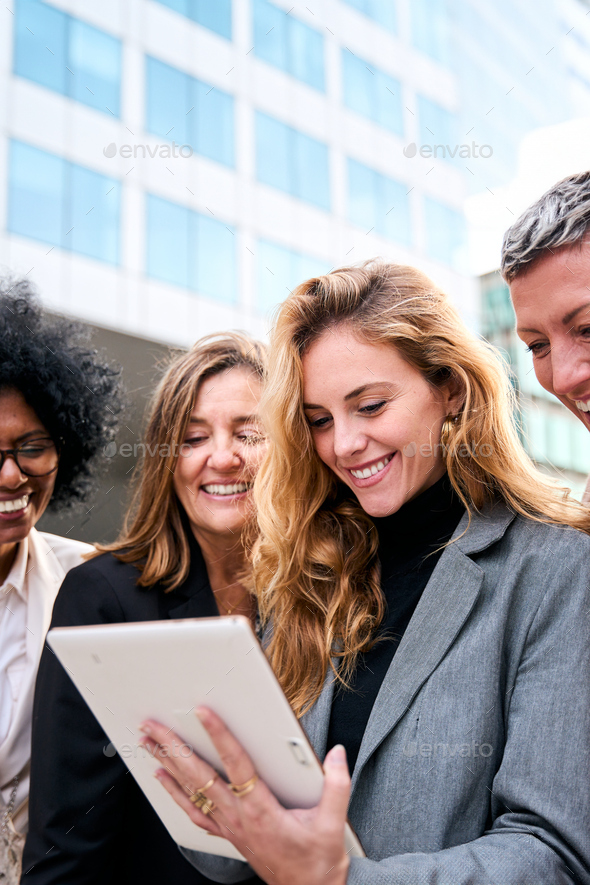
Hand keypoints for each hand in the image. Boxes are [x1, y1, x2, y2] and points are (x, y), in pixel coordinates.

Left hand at [139, 708, 350, 884]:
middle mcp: (238, 817)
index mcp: (261, 810)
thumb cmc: (317, 863)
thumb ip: (336, 785)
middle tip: (154, 726)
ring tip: (150, 744)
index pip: (235, 763)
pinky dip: (174, 793)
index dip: (219, 735)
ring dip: (168, 765)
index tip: (203, 713)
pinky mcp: (228, 834)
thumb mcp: (332, 824)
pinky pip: (193, 811)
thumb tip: (336, 754)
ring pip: (191, 790)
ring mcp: (229, 827)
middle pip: (199, 775)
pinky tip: (163, 778)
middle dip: (174, 747)